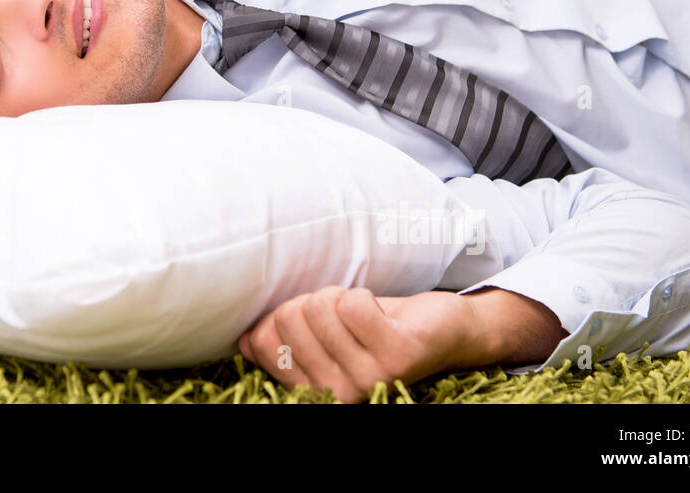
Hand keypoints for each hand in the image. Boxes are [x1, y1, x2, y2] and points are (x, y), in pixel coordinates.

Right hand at [237, 286, 532, 402]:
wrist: (444, 331)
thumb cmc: (378, 328)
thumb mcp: (323, 334)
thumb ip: (282, 339)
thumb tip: (244, 341)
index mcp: (315, 391)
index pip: (265, 341)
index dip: (284, 315)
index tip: (316, 321)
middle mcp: (338, 394)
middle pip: (291, 317)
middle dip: (316, 301)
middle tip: (347, 316)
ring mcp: (368, 378)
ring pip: (321, 306)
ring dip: (342, 297)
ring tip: (366, 315)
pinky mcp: (396, 356)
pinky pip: (353, 304)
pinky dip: (364, 295)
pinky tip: (382, 313)